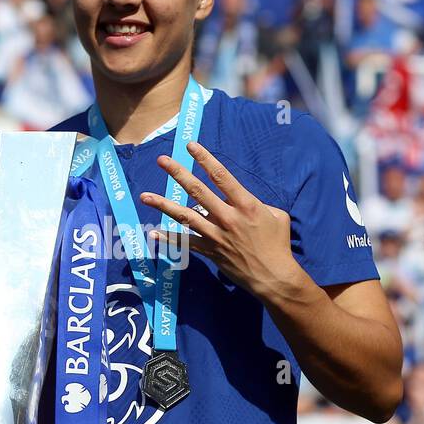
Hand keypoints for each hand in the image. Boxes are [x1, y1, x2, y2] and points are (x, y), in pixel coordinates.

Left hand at [142, 141, 299, 301]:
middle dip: (178, 173)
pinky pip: (186, 243)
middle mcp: (227, 217)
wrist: (273, 276)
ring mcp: (216, 235)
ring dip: (163, 205)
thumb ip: (257, 203)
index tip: (191, 146)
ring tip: (145, 196)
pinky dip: (170, 238)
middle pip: (197, 191)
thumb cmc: (278, 244)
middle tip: (162, 160)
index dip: (205, 159)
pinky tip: (154, 232)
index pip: (221, 176)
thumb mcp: (276, 215)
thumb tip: (240, 201)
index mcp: (245, 204)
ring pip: (184, 216)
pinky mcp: (210, 251)